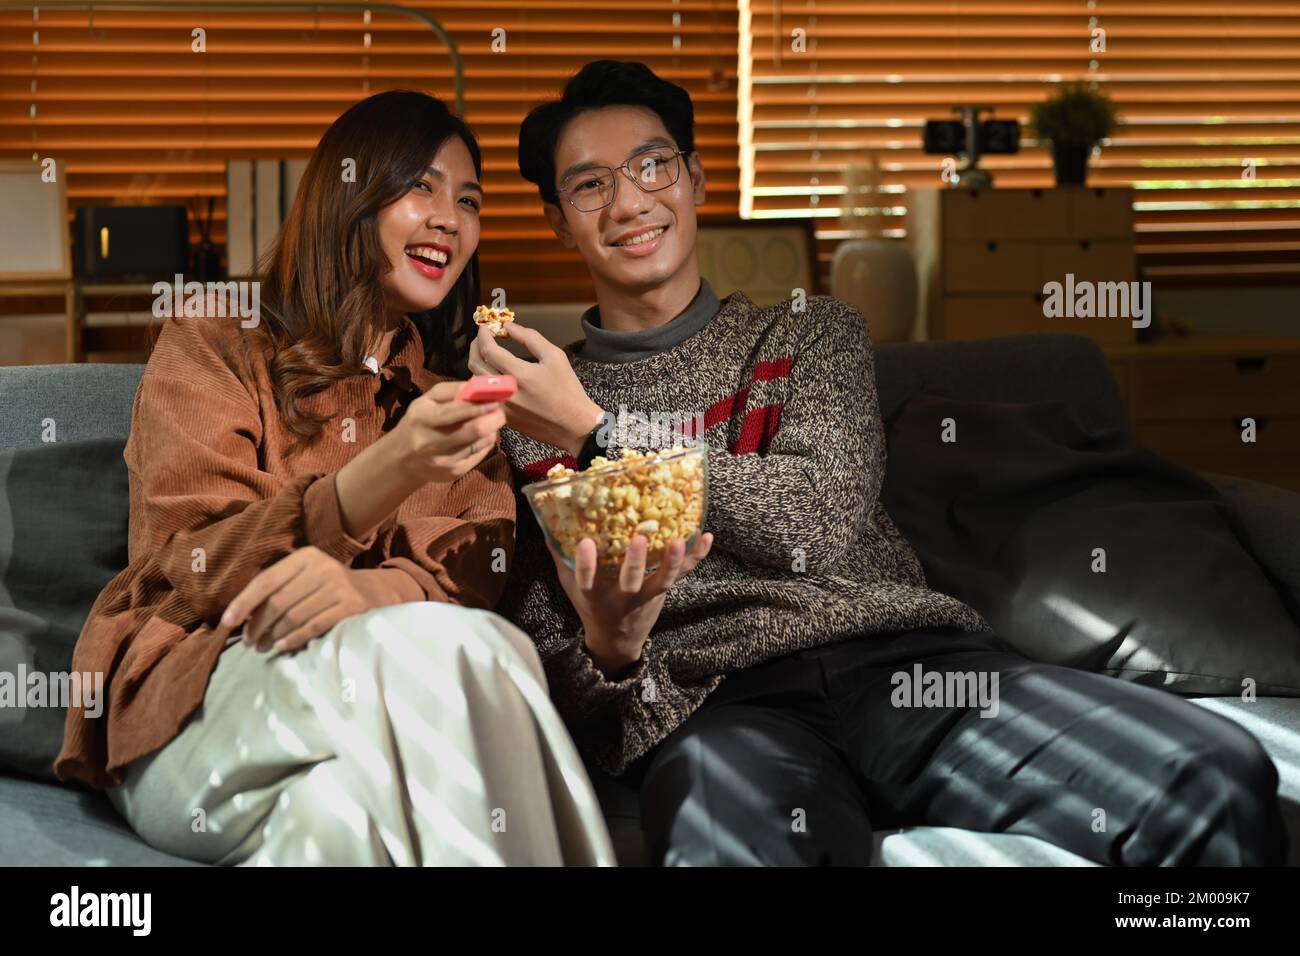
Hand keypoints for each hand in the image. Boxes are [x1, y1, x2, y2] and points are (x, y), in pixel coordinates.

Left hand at [211, 546, 400, 654]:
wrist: (377, 591)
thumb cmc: (329, 588)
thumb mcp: (306, 577)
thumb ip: (279, 588)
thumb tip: (241, 615)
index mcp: (306, 557)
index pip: (265, 581)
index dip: (243, 603)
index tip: (226, 623)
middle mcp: (323, 568)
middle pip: (277, 602)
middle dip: (257, 625)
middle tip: (248, 643)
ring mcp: (339, 586)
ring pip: (294, 616)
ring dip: (273, 636)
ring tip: (262, 648)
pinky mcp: (352, 605)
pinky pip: (313, 626)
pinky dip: (294, 639)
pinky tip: (282, 647)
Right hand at [393, 379, 505, 484]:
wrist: (402, 460)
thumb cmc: (419, 423)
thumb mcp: (425, 401)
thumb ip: (450, 391)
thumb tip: (477, 386)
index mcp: (422, 418)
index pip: (454, 412)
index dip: (478, 406)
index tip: (496, 400)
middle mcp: (431, 442)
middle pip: (474, 430)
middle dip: (493, 418)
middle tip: (498, 411)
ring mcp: (444, 461)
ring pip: (481, 442)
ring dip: (490, 429)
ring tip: (486, 422)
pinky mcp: (454, 473)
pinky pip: (480, 454)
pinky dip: (485, 442)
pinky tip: (478, 437)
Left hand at [468, 323, 603, 454]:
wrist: (574, 425)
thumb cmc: (568, 390)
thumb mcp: (555, 356)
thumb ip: (530, 337)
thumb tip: (509, 326)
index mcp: (520, 374)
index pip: (489, 349)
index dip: (483, 334)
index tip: (486, 326)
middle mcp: (506, 391)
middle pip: (476, 363)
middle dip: (476, 345)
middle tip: (483, 336)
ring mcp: (502, 406)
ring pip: (476, 380)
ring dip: (478, 361)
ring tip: (487, 352)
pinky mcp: (502, 417)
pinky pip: (484, 395)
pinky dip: (484, 380)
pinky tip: (493, 372)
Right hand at [546, 532, 713, 678]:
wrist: (616, 641)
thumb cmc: (591, 605)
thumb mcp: (571, 585)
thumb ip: (561, 554)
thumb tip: (547, 516)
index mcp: (595, 596)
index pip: (587, 581)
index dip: (586, 564)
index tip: (585, 542)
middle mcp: (622, 598)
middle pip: (630, 583)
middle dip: (634, 562)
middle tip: (638, 539)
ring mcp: (646, 596)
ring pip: (663, 580)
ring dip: (672, 561)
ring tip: (679, 540)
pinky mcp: (664, 590)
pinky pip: (683, 574)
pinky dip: (696, 557)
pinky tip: (706, 537)